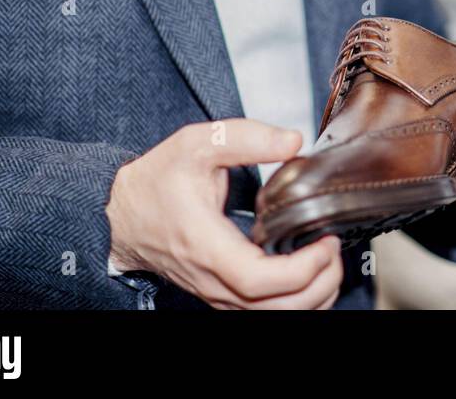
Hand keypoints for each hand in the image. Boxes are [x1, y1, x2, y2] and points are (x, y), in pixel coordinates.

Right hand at [105, 119, 343, 308]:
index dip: (300, 268)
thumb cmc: (157, 182)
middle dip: (318, 284)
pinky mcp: (223, 295)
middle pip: (274, 308)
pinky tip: (312, 276)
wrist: (122, 214)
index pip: (256, 279)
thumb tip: (292, 141)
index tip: (324, 241)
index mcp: (206, 245)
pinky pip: (265, 313)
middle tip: (334, 250)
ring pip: (273, 317)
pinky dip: (297, 302)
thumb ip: (245, 137)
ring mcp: (217, 293)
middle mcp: (212, 279)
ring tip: (328, 262)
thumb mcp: (197, 144)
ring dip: (312, 298)